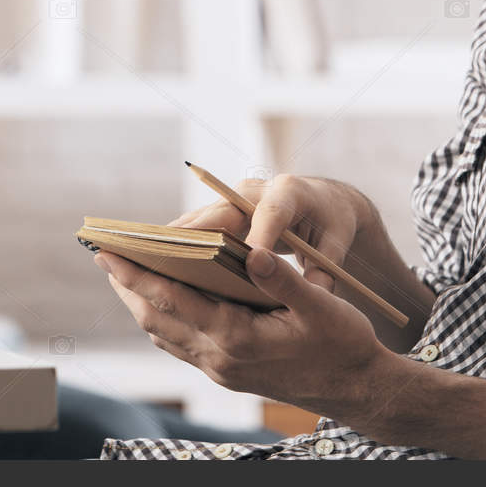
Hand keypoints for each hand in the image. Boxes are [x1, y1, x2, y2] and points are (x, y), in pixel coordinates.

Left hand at [95, 245, 387, 417]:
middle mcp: (221, 358)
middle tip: (103, 254)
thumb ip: (283, 279)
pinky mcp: (227, 372)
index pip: (173, 300)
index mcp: (238, 338)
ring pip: (165, 334)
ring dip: (141, 303)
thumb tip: (253, 249)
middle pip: (156, 319)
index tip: (107, 252)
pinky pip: (182, 344)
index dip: (136, 275)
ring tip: (123, 273)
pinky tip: (161, 299)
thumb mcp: (321, 306)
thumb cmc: (343, 342)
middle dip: (127, 286)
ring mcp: (222, 369)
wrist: (357, 389)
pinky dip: (163, 319)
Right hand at [170, 174, 368, 292]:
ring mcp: (232, 199)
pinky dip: (177, 249)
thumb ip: (325, 270)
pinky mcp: (220, 213)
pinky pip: (195, 230)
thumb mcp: (337, 243)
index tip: (249, 263)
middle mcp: (253, 191)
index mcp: (289, 192)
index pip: (270, 213)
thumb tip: (314, 295)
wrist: (323, 202)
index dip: (258, 237)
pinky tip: (158, 272)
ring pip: (199, 221)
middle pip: (219, 213)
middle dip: (194, 239)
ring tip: (148, 269)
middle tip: (167, 262)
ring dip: (174, 245)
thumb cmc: (332, 223)